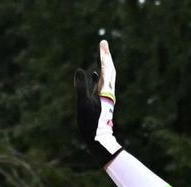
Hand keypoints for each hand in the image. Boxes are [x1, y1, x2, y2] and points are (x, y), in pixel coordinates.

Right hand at [73, 39, 122, 159]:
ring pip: (106, 76)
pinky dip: (97, 75)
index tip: (103, 42)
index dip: (104, 55)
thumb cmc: (90, 123)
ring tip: (101, 55)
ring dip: (103, 64)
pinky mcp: (101, 101)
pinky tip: (92, 74)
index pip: (106, 68)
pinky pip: (100, 83)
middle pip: (109, 69)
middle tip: (103, 44)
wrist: (99, 139)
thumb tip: (80, 70)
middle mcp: (107, 91)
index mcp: (105, 90)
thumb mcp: (83, 104)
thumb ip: (81, 86)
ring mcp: (105, 96)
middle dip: (106, 56)